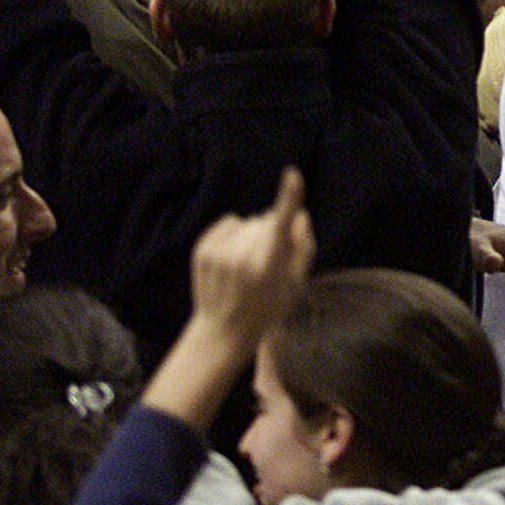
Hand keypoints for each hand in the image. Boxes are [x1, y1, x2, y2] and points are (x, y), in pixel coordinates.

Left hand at [188, 167, 314, 351]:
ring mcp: (219, 252)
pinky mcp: (203, 249)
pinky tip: (234, 256)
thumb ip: (302, 247)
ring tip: (249, 262)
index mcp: (268, 266)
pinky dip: (236, 233)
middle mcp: (241, 256)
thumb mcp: (294, 284)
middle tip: (270, 259)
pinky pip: (230, 222)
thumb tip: (300, 215)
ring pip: (249, 222)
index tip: (292, 174)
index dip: (288, 197)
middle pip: (267, 221)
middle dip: (273, 231)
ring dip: (254, 234)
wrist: (223, 330)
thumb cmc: (268, 307)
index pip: (280, 224)